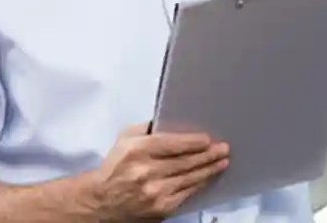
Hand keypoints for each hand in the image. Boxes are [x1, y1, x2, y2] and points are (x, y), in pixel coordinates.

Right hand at [79, 122, 229, 221]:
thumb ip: (146, 128)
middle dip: (207, 155)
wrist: (103, 201)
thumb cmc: (116, 166)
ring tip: (222, 161)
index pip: (171, 144)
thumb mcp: (124, 139)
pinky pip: (186, 193)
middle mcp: (146, 172)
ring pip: (189, 178)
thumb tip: (172, 119)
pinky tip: (208, 177)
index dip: (192, 142)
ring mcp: (155, 192)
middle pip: (185, 162)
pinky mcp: (161, 208)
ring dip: (209, 169)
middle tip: (223, 149)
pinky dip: (199, 184)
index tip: (208, 139)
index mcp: (137, 150)